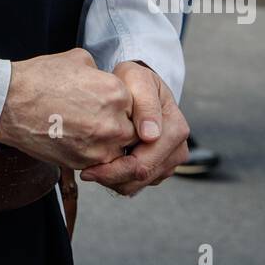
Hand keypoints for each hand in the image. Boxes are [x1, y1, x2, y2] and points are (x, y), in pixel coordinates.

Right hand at [0, 48, 137, 169]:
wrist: (9, 103)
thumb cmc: (39, 78)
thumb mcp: (77, 59)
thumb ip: (100, 72)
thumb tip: (105, 79)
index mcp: (116, 92)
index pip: (137, 105)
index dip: (123, 104)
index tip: (107, 103)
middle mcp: (114, 121)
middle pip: (132, 130)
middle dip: (120, 125)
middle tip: (97, 118)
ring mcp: (100, 145)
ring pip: (119, 149)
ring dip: (108, 142)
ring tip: (85, 130)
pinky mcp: (84, 162)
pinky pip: (101, 162)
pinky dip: (92, 153)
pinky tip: (75, 139)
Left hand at [79, 61, 188, 195]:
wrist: (139, 87)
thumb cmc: (136, 82)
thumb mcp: (138, 80)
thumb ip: (145, 105)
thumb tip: (151, 135)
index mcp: (176, 129)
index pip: (145, 162)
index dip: (116, 169)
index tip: (89, 168)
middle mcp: (177, 149)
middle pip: (143, 177)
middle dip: (112, 178)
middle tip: (86, 173)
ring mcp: (169, 161)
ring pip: (140, 184)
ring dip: (114, 180)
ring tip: (92, 168)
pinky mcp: (159, 169)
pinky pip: (138, 183)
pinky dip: (119, 179)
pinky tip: (104, 165)